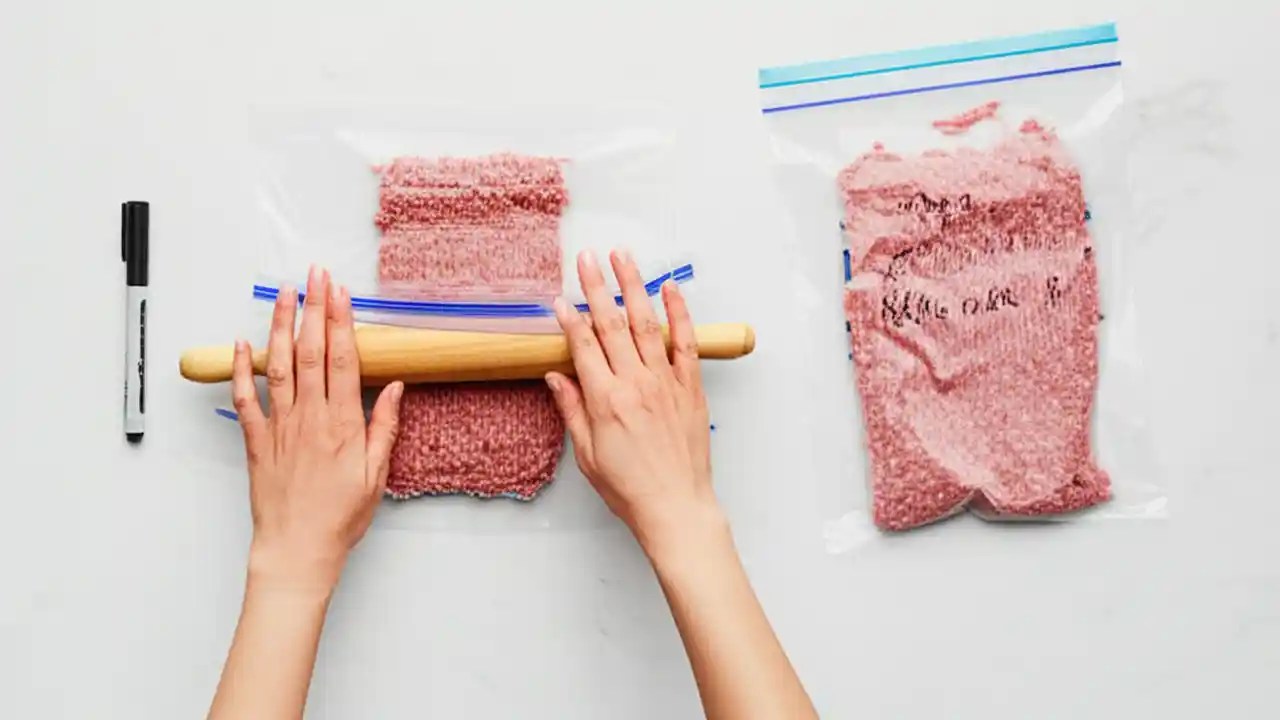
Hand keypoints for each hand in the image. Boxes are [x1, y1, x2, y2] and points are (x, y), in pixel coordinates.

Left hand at [230, 266, 403, 590]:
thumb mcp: (376, 475)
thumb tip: (394, 388)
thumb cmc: (339, 518)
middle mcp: (309, 418)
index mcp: (342, 425)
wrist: (297, 551)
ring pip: (278, 366)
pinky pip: (246, 399)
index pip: (341, 360)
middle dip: (313, 310)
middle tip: (315, 276)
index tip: (341, 292)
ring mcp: (280, 427)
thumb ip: (384, 428)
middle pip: (310, 352)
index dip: (341, 322)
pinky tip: (242, 343)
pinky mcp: (257, 441)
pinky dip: (241, 369)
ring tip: (284, 294)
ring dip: (280, 326)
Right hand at [546, 250, 716, 547]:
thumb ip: (572, 410)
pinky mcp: (690, 388)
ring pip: (646, 324)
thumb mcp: (587, 454)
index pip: (583, 346)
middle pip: (611, 324)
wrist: (676, 507)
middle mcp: (636, 384)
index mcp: (606, 400)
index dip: (570, 318)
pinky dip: (678, 313)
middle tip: (587, 257)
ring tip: (623, 258)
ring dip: (633, 287)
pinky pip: (685, 343)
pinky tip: (670, 289)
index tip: (560, 298)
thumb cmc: (630, 488)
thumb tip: (555, 377)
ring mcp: (666, 382)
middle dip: (597, 286)